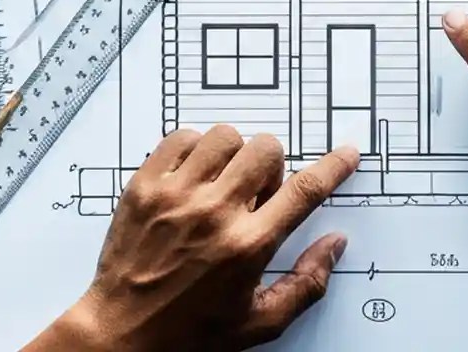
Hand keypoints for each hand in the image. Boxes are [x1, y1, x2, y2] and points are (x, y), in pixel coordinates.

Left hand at [25, 126, 359, 351]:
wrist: (121, 334)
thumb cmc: (190, 334)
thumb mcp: (259, 322)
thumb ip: (306, 283)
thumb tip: (335, 244)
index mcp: (247, 247)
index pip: (303, 191)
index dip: (333, 168)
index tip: (346, 155)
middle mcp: (213, 214)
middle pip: (265, 149)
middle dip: (273, 165)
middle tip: (257, 193)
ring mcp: (174, 196)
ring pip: (224, 136)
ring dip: (233, 154)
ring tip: (222, 183)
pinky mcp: (143, 187)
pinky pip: (179, 138)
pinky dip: (193, 149)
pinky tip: (193, 176)